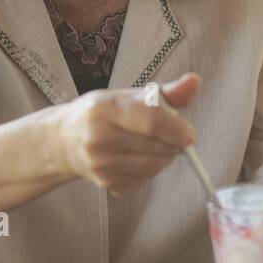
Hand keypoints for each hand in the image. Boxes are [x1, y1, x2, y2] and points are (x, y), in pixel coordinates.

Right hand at [56, 73, 199, 194]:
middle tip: (173, 138)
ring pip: (153, 167)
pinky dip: (151, 172)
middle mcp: (99, 136)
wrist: (66, 139)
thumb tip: (195, 80)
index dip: (177, 130)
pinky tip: (140, 159)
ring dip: (165, 158)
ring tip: (157, 147)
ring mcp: (99, 162)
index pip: (151, 121)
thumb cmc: (107, 113)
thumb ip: (168, 92)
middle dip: (174, 144)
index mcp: (107, 108)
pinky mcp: (104, 182)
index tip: (189, 135)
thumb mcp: (132, 96)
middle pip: (156, 147)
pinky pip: (144, 180)